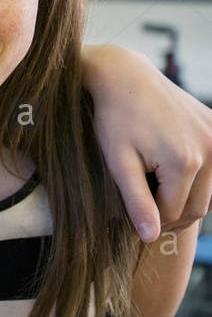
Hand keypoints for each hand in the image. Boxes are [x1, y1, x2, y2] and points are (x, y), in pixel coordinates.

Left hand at [86, 45, 211, 241]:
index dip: (150, 222)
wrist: (125, 78)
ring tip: (152, 190)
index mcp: (185, 162)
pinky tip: (169, 174)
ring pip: (209, 194)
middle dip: (169, 215)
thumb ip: (137, 201)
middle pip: (196, 208)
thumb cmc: (114, 120)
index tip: (129, 220)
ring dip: (184, 199)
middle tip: (142, 212)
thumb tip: (152, 237)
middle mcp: (211, 150)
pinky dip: (196, 180)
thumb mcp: (118, 163)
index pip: (172, 214)